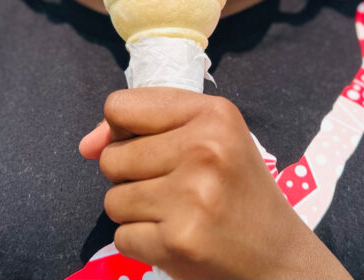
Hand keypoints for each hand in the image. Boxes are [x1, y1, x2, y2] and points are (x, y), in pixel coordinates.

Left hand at [80, 88, 351, 279]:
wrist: (278, 258)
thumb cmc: (237, 188)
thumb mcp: (207, 138)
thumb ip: (142, 128)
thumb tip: (85, 145)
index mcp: (213, 113)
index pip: (120, 106)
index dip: (121, 129)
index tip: (147, 145)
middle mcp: (204, 148)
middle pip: (112, 157)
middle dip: (131, 176)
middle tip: (172, 186)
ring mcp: (191, 196)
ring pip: (113, 198)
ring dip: (135, 211)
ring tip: (175, 212)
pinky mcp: (179, 241)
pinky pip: (122, 236)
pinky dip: (142, 241)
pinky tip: (176, 237)